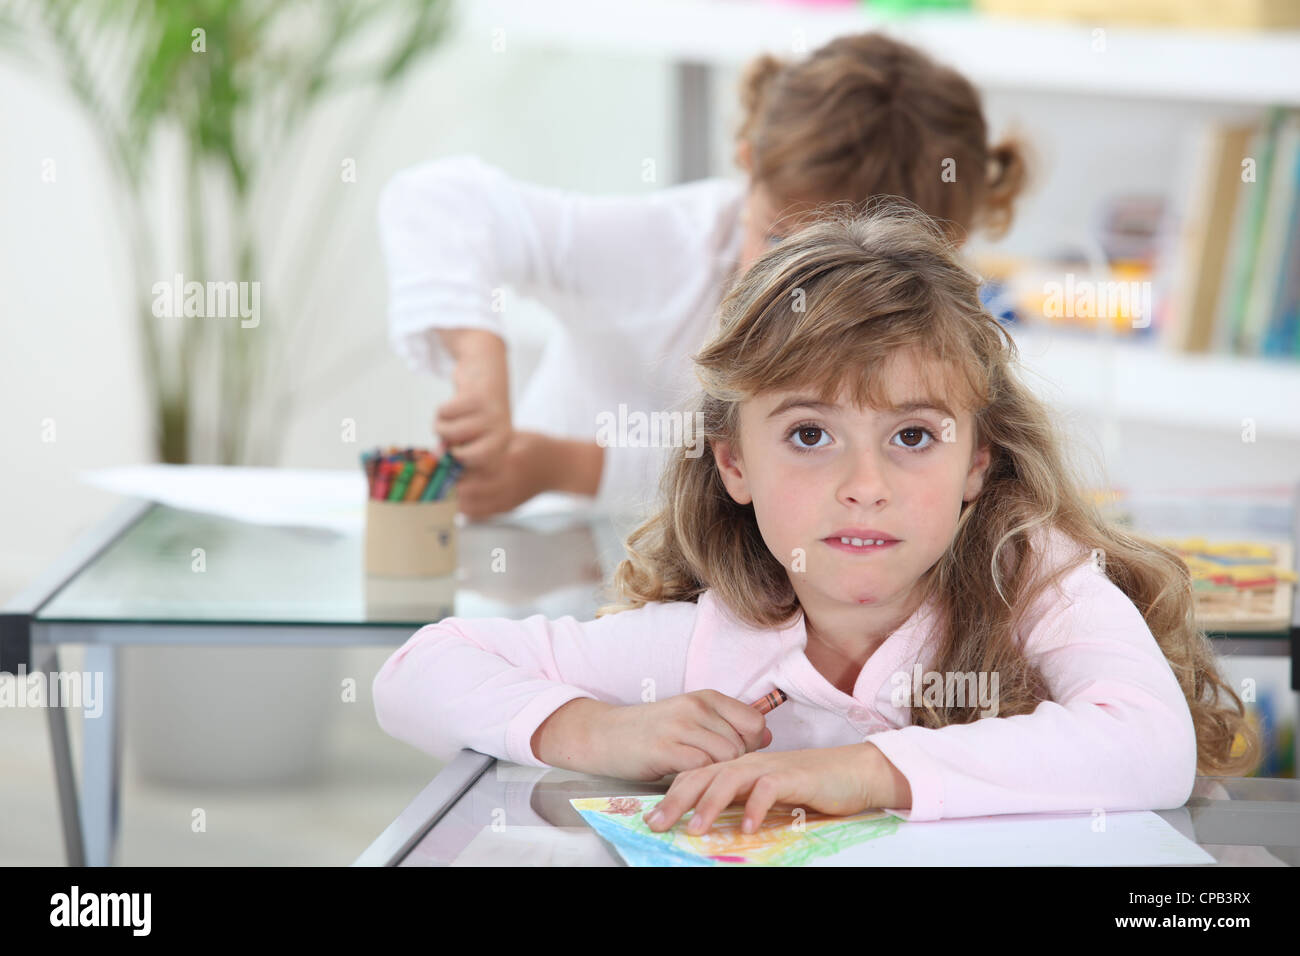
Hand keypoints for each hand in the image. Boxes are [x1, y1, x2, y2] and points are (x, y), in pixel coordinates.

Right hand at [434, 342, 510, 471]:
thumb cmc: (477, 407)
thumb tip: (438, 457)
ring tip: (448, 417)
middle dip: (449, 446)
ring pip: (450, 432)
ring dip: (441, 425)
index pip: (477, 466)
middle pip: (463, 456)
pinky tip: (453, 403)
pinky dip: (441, 410)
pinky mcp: (475, 397)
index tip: (452, 451)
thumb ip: (456, 445)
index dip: (459, 462)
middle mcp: (500, 431)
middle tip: (448, 434)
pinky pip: (445, 413)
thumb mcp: (472, 430)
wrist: (487, 369)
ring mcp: (490, 415)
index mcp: (501, 443)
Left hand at [453, 429, 552, 518]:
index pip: (469, 468)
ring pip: (468, 506)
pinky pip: (478, 514)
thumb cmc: (535, 446)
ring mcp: (507, 499)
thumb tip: (453, 448)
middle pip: (464, 490)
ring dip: (456, 497)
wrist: (560, 467)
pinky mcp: (508, 508)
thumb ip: (485, 442)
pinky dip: (466, 506)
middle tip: (445, 473)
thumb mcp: (511, 436)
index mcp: (507, 460)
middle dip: (450, 482)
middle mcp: (507, 483)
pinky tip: (464, 495)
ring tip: (453, 484)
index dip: (452, 465)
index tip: (445, 459)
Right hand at [536, 690, 773, 780]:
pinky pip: (701, 769)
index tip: (736, 756)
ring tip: (701, 778)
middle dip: (734, 765)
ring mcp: (680, 727)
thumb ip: (726, 726)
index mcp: (706, 698)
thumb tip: (767, 737)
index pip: (754, 722)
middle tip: (714, 773)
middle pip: (742, 745)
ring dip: (717, 775)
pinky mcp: (665, 749)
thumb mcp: (690, 718)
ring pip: (725, 758)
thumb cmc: (650, 731)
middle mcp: (696, 708)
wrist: (603, 735)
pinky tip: (688, 782)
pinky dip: (700, 781)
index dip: (753, 745)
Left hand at [643, 743, 909, 834]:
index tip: (650, 819)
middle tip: (656, 824)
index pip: (696, 776)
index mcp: (737, 766)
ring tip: (694, 829)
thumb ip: (739, 802)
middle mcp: (747, 763)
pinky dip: (754, 808)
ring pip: (729, 780)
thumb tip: (710, 822)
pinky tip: (745, 827)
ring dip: (709, 805)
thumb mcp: (765, 795)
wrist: (852, 772)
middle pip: (703, 776)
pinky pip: (767, 789)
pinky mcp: (792, 776)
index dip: (670, 795)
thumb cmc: (808, 786)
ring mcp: (769, 768)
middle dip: (676, 801)